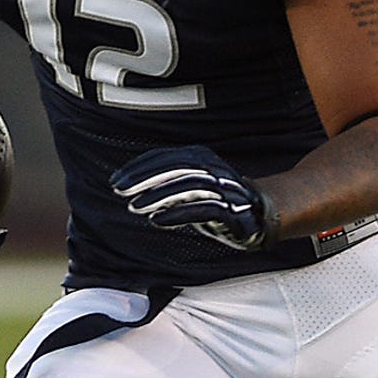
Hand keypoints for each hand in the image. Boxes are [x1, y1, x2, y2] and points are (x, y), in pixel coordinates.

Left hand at [110, 146, 273, 250]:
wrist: (261, 215)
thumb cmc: (218, 201)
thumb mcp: (191, 188)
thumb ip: (168, 182)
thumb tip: (134, 186)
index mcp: (203, 158)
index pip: (166, 157)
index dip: (139, 167)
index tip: (117, 179)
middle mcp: (214, 169)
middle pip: (175, 168)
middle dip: (144, 179)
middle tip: (120, 190)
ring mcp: (225, 190)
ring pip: (188, 186)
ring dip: (158, 196)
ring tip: (135, 206)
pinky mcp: (233, 212)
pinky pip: (203, 209)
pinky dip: (178, 214)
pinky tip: (157, 220)